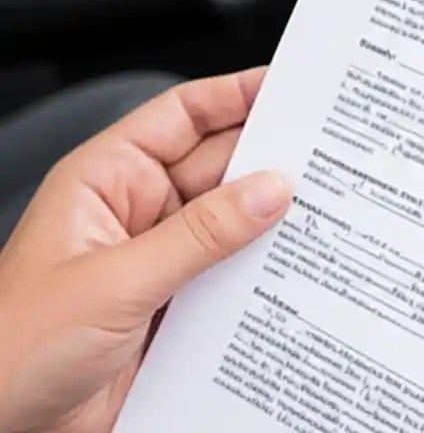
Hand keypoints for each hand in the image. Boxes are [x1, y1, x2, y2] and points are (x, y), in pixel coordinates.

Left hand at [0, 68, 292, 432]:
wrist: (0, 429)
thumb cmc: (12, 349)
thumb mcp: (116, 281)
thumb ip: (201, 235)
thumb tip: (270, 190)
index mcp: (106, 180)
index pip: (181, 115)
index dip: (235, 94)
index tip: (291, 88)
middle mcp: (135, 213)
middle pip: (218, 168)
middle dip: (270, 160)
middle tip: (328, 156)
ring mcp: (157, 261)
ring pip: (232, 225)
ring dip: (272, 223)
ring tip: (325, 214)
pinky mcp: (175, 308)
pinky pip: (230, 278)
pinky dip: (264, 275)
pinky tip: (295, 272)